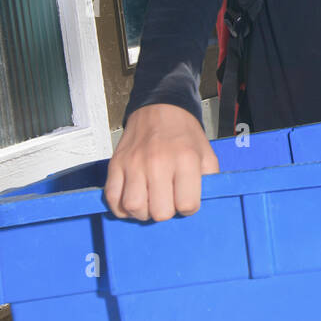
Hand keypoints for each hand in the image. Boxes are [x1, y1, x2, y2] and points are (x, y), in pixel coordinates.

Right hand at [105, 103, 219, 220]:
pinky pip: (112, 198)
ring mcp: (134, 163)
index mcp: (185, 159)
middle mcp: (158, 162)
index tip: (185, 199)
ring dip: (143, 212)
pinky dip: (121, 207)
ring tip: (149, 202)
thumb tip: (199, 205)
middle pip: (160, 212)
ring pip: (134, 207)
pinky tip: (132, 201)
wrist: (160, 109)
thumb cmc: (184, 134)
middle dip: (166, 212)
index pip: (187, 205)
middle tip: (167, 200)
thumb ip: (208, 181)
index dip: (188, 208)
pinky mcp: (116, 164)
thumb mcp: (206, 154)